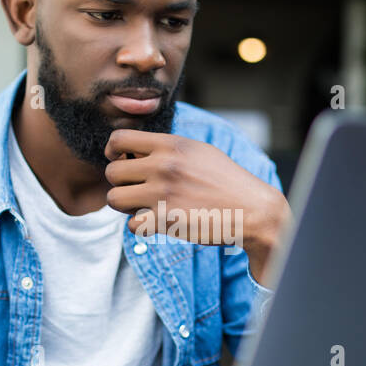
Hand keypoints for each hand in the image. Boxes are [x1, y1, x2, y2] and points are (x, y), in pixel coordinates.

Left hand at [104, 130, 290, 286]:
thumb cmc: (227, 182)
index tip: (122, 161)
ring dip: (125, 205)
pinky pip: (132, 225)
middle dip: (120, 183)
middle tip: (137, 190)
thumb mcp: (200, 151)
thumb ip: (169, 147)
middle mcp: (164, 166)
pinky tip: (157, 222)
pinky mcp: (167, 220)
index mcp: (172, 145)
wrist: (253, 210)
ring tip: (143, 206)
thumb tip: (139, 148)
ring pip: (115, 199)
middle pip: (112, 172)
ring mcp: (163, 193)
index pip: (119, 139)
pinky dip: (141, 226)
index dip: (113, 152)